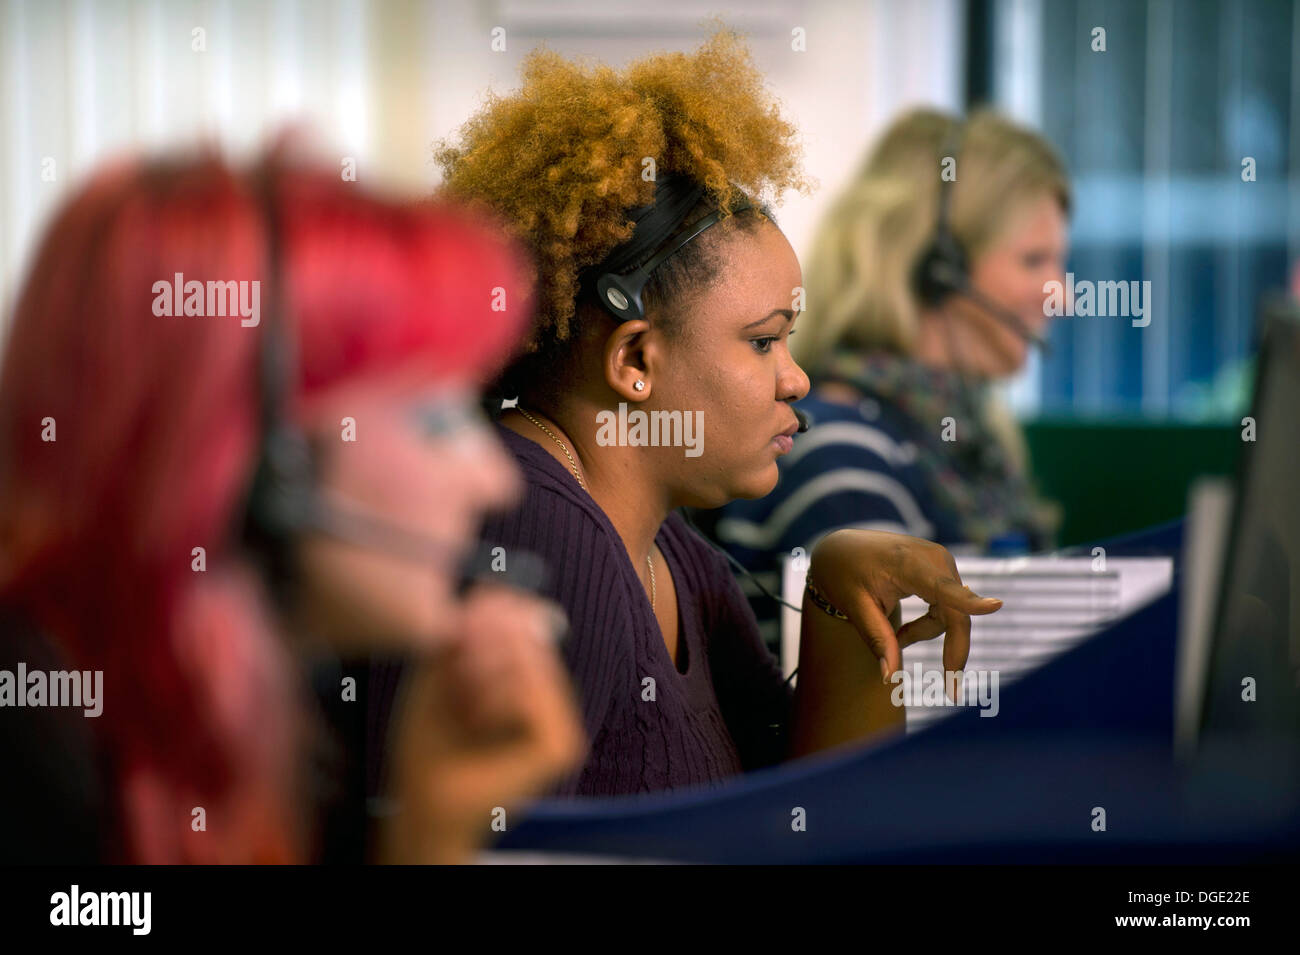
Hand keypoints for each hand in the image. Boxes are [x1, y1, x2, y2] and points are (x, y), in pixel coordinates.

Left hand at [379, 584, 586, 863]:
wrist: (420, 797)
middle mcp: (551, 699)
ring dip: (485, 675)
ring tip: (461, 705)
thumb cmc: (428, 742)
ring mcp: (560, 724)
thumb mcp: (440, 671)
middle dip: (485, 644)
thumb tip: (497, 591)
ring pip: (533, 663)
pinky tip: (477, 721)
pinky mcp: (561, 746)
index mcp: (529, 680)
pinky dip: (499, 699)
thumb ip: (467, 631)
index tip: (466, 616)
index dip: (503, 611)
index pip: (530, 623)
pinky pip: (536, 695)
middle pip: (532, 636)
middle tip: (454, 673)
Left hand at [808, 529, 1001, 681]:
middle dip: (952, 651)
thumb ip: (876, 639)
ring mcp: (942, 562)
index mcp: (907, 564)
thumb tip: (890, 677)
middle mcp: (933, 559)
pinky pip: (948, 606)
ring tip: (895, 639)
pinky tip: (903, 633)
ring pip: (952, 614)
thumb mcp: (854, 607)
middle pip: (955, 614)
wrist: (844, 549)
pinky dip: (930, 623)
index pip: (942, 588)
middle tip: (952, 691)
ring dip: (926, 633)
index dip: (969, 601)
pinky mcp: (943, 568)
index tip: (996, 606)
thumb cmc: (845, 575)